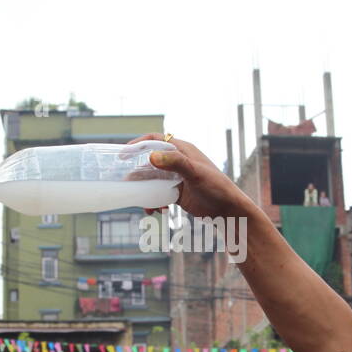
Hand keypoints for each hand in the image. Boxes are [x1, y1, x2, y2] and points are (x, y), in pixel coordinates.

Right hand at [128, 134, 255, 218]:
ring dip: (145, 192)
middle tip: (128, 184)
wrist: (229, 211)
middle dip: (138, 175)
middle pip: (150, 162)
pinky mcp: (178, 192)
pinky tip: (156, 211)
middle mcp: (178, 162)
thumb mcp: (195, 173)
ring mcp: (177, 178)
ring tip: (146, 205)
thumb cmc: (216, 188)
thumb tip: (150, 157)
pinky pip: (158, 194)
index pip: (155, 140)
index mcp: (182, 150)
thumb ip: (175, 163)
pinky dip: (153, 202)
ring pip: (153, 181)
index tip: (123, 154)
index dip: (138, 144)